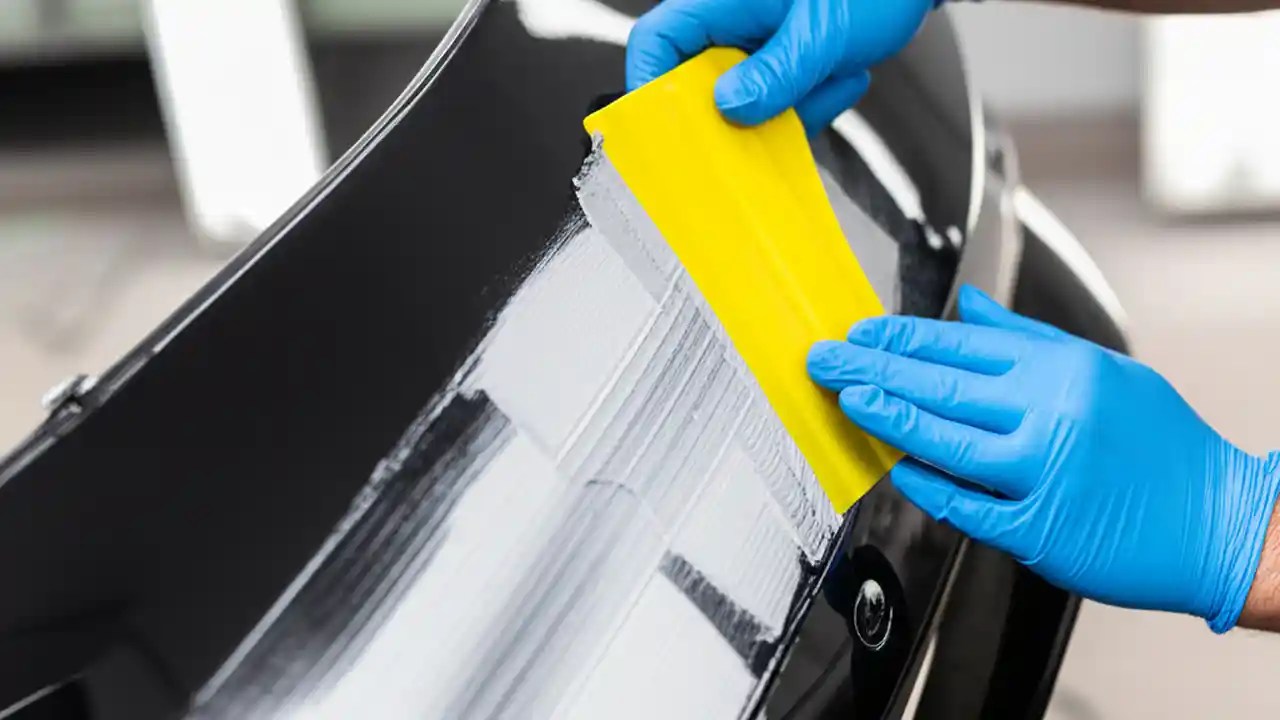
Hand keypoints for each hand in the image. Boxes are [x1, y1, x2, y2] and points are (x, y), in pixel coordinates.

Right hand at [626, 0, 936, 133]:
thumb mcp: (823, 33)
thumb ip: (777, 73)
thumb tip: (730, 108)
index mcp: (720, 1)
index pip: (656, 43)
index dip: (650, 89)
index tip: (665, 131)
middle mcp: (729, 23)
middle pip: (694, 85)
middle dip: (741, 112)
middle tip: (774, 118)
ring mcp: (753, 46)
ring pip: (742, 104)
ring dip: (789, 108)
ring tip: (831, 77)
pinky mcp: (777, 67)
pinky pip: (775, 106)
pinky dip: (809, 105)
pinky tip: (841, 77)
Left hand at [807, 285, 1279, 631]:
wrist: (1218, 519)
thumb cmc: (1161, 446)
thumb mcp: (1103, 370)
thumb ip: (1026, 340)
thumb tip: (969, 305)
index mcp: (1061, 371)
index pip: (959, 346)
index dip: (899, 339)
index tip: (858, 334)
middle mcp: (1051, 415)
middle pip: (942, 387)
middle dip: (873, 369)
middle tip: (824, 359)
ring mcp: (1044, 473)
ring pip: (947, 441)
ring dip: (889, 418)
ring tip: (847, 399)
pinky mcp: (1042, 527)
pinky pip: (969, 505)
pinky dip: (929, 486)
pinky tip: (898, 469)